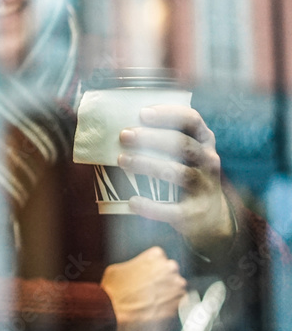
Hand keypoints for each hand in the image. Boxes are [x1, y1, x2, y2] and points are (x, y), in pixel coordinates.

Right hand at [100, 247, 187, 330]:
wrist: (113, 311)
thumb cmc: (112, 290)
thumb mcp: (117, 269)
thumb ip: (133, 266)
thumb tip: (136, 271)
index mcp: (155, 255)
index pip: (159, 257)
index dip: (150, 268)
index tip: (145, 275)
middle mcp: (170, 268)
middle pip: (171, 272)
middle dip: (162, 280)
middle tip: (148, 289)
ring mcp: (176, 287)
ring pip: (176, 288)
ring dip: (167, 294)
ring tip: (151, 302)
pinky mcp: (179, 305)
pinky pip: (179, 304)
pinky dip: (170, 307)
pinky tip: (156, 310)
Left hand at [118, 105, 233, 254]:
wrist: (210, 216)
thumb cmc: (186, 174)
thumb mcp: (185, 153)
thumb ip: (164, 138)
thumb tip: (119, 126)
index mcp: (204, 141)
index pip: (192, 120)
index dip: (169, 114)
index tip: (142, 113)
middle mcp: (208, 161)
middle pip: (182, 145)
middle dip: (152, 138)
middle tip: (124, 135)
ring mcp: (204, 187)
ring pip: (178, 173)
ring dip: (148, 164)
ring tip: (122, 160)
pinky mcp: (194, 212)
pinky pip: (172, 210)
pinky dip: (152, 207)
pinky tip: (132, 201)